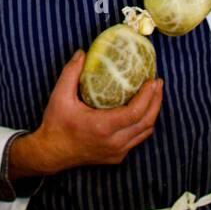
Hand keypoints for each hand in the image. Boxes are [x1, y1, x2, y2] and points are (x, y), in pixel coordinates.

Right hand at [10, 51, 162, 177]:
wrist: (52, 154)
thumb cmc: (55, 124)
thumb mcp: (59, 96)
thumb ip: (71, 72)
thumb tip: (82, 52)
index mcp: (103, 127)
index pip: (135, 112)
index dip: (148, 96)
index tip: (153, 80)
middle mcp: (114, 142)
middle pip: (146, 122)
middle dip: (156, 101)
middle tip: (158, 82)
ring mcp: (117, 152)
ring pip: (145, 132)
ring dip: (152, 112)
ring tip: (154, 94)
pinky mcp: (116, 157)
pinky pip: (137, 139)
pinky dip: (144, 124)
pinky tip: (142, 111)